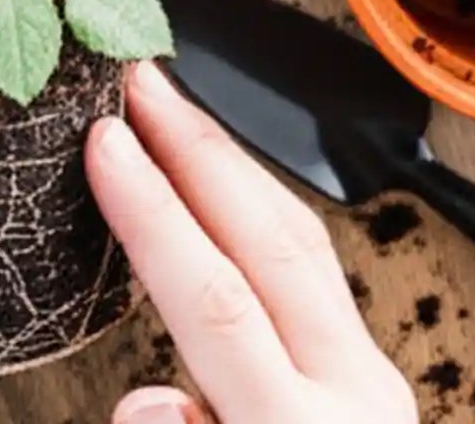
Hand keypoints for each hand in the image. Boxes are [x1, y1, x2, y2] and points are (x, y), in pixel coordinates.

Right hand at [87, 63, 417, 423]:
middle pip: (273, 241)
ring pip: (303, 240)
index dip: (154, 212)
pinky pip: (315, 264)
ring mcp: (367, 381)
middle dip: (197, 149)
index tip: (107, 141)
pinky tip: (222, 188)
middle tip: (141, 82)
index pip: (215, 301)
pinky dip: (260, 206)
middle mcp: (350, 397)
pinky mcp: (366, 375)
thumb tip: (147, 401)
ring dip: (228, 165)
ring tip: (172, 113)